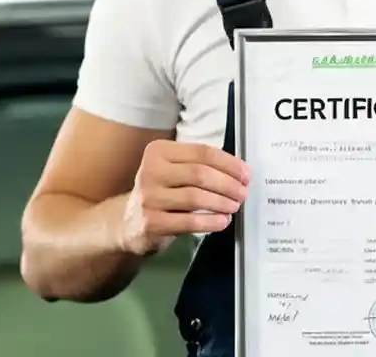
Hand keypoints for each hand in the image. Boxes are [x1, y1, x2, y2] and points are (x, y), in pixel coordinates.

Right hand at [120, 140, 249, 255]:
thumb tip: (240, 171)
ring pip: (196, 197)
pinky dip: (211, 222)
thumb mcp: (173, 170)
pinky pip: (189, 221)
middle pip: (200, 174)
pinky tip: (223, 221)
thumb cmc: (161, 191)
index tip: (246, 174)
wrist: (129, 222)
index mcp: (159, 151)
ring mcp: (150, 198)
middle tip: (243, 193)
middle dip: (228, 184)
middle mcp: (151, 171)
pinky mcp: (152, 223)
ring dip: (222, 202)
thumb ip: (199, 165)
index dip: (229, 163)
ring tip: (235, 206)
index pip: (202, 152)